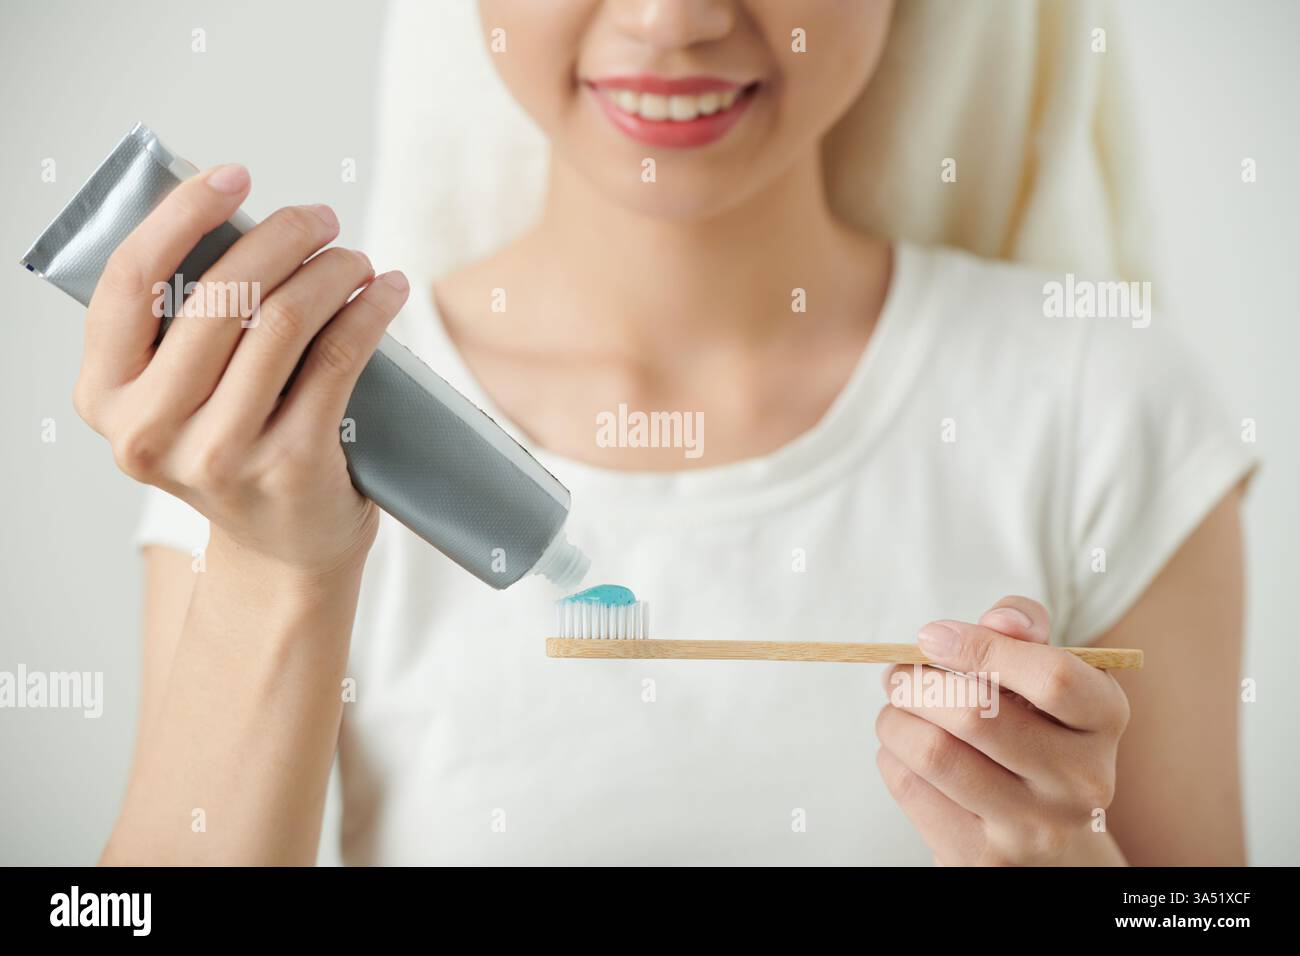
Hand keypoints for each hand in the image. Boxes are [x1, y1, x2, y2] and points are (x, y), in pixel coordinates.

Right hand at [73, 163, 409, 577]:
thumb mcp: (181, 396)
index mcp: (106, 397)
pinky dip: (369, 313)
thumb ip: (187, 326)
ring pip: (282, 322)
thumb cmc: (235, 449)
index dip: (180, 212)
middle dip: (281, 236)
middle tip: (322, 219)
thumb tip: (245, 221)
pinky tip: (387, 293)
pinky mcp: (292, 465)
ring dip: (332, 272)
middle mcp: (151, 430)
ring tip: (356, 258)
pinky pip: (338, 360)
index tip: (233, 173)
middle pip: (221, 295)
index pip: (129, 280)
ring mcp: (222, 453)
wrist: (285, 548)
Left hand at [875, 596, 1130, 865]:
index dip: (981, 647)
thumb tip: (999, 620)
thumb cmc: (1038, 730)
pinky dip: (892, 757)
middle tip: (898, 675)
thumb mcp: (1046, 673)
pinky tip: (903, 751)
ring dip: (894, 720)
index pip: (1053, 677)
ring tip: (895, 710)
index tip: (930, 635)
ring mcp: (1035, 828)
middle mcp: (1081, 780)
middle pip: (976, 715)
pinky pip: (912, 790)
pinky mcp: (986, 859)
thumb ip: (1024, 630)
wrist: (1050, 837)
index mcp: (1104, 719)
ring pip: (934, 754)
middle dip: (916, 684)